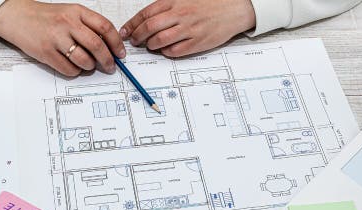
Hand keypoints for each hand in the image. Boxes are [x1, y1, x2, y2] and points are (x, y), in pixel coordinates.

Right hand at [0, 0, 125, 76]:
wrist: (17, 16)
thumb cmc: (45, 17)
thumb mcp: (69, 13)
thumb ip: (87, 26)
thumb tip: (108, 46)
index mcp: (77, 11)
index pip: (105, 27)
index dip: (116, 43)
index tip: (120, 54)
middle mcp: (67, 23)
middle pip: (97, 45)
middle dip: (107, 60)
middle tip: (110, 67)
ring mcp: (56, 38)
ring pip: (84, 60)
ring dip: (90, 67)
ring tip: (88, 65)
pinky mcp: (46, 53)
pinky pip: (69, 69)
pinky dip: (75, 71)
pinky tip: (73, 66)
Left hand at [120, 0, 255, 57]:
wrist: (236, 7)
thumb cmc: (211, 2)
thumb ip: (168, 6)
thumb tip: (148, 18)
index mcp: (175, 1)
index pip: (146, 13)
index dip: (132, 24)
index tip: (125, 31)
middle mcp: (181, 14)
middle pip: (150, 28)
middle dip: (138, 37)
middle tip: (135, 42)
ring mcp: (189, 29)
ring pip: (160, 40)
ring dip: (151, 46)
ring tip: (150, 46)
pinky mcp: (198, 42)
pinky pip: (175, 51)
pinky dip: (166, 52)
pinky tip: (166, 50)